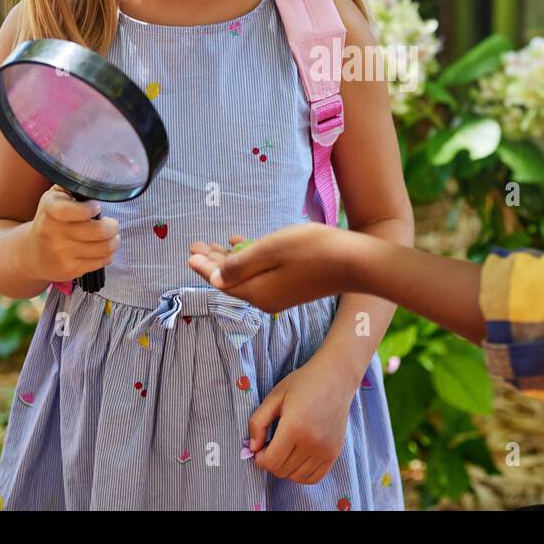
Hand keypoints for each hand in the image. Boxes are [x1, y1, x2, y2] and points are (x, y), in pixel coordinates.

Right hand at [26, 185, 118, 282]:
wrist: (31, 253)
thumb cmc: (50, 220)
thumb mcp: (53, 198)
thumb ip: (71, 188)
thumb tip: (97, 180)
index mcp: (50, 211)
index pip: (69, 211)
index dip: (89, 209)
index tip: (95, 207)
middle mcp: (53, 234)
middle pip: (100, 231)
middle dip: (112, 225)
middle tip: (110, 223)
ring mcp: (61, 254)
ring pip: (106, 247)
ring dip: (114, 240)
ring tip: (110, 235)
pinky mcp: (70, 270)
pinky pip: (103, 261)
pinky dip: (108, 253)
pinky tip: (101, 247)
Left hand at [187, 225, 359, 313]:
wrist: (355, 262)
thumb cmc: (313, 250)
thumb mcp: (271, 250)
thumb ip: (241, 264)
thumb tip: (217, 277)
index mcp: (256, 292)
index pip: (221, 281)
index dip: (204, 266)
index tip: (189, 252)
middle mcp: (265, 299)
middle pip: (232, 280)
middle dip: (213, 262)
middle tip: (196, 245)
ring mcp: (280, 294)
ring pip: (247, 276)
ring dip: (230, 260)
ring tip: (216, 244)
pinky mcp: (293, 287)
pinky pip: (262, 274)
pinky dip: (250, 260)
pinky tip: (247, 246)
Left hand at [247, 360, 353, 483]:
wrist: (336, 377)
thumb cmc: (303, 383)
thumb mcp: (274, 397)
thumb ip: (257, 422)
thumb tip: (252, 448)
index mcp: (294, 428)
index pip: (270, 462)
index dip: (259, 458)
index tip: (260, 446)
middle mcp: (312, 443)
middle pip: (281, 471)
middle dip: (271, 461)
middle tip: (272, 444)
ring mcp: (325, 450)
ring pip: (296, 477)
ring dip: (285, 468)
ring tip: (285, 449)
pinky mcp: (334, 453)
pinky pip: (314, 478)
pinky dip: (301, 474)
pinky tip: (297, 457)